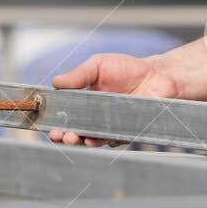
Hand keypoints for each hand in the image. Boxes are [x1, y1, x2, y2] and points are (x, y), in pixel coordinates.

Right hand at [47, 54, 179, 147]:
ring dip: (80, 142)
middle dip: (64, 137)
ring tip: (74, 137)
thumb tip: (55, 82)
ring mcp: (109, 128)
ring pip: (90, 141)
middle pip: (74, 133)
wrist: (158, 75)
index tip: (48, 124)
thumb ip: (78, 75)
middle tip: (60, 135)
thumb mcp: (98, 65)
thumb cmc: (128, 69)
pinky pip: (111, 141)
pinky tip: (94, 138)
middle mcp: (94, 118)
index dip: (54, 122)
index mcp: (84, 102)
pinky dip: (102, 141)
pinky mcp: (125, 133)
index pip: (64, 116)